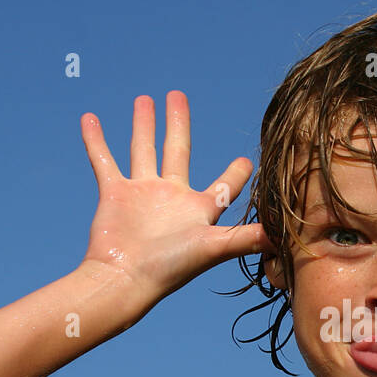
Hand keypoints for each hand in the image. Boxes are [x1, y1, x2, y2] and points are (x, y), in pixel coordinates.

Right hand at [79, 93, 273, 299]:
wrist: (125, 280)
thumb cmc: (171, 267)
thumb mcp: (215, 247)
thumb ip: (248, 238)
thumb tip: (286, 235)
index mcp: (198, 209)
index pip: (223, 186)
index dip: (236, 174)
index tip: (247, 161)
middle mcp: (171, 198)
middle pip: (176, 150)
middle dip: (177, 123)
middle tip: (177, 96)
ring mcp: (141, 194)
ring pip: (141, 149)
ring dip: (142, 124)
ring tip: (144, 98)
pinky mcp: (114, 194)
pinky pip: (103, 161)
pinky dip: (96, 141)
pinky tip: (90, 118)